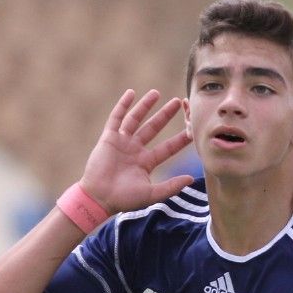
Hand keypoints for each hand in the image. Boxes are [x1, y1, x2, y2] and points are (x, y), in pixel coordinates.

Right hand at [80, 89, 194, 213]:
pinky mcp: (108, 138)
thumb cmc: (124, 199)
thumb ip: (171, 186)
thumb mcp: (152, 194)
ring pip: (136, 119)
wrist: (99, 198)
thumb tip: (191, 179)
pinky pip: (116, 118)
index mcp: (146, 162)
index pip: (168, 147)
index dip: (180, 139)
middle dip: (165, 115)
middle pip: (154, 128)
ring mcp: (122, 142)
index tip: (193, 128)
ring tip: (156, 93)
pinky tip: (131, 93)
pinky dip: (123, 105)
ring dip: (145, 106)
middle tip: (178, 102)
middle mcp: (135, 149)